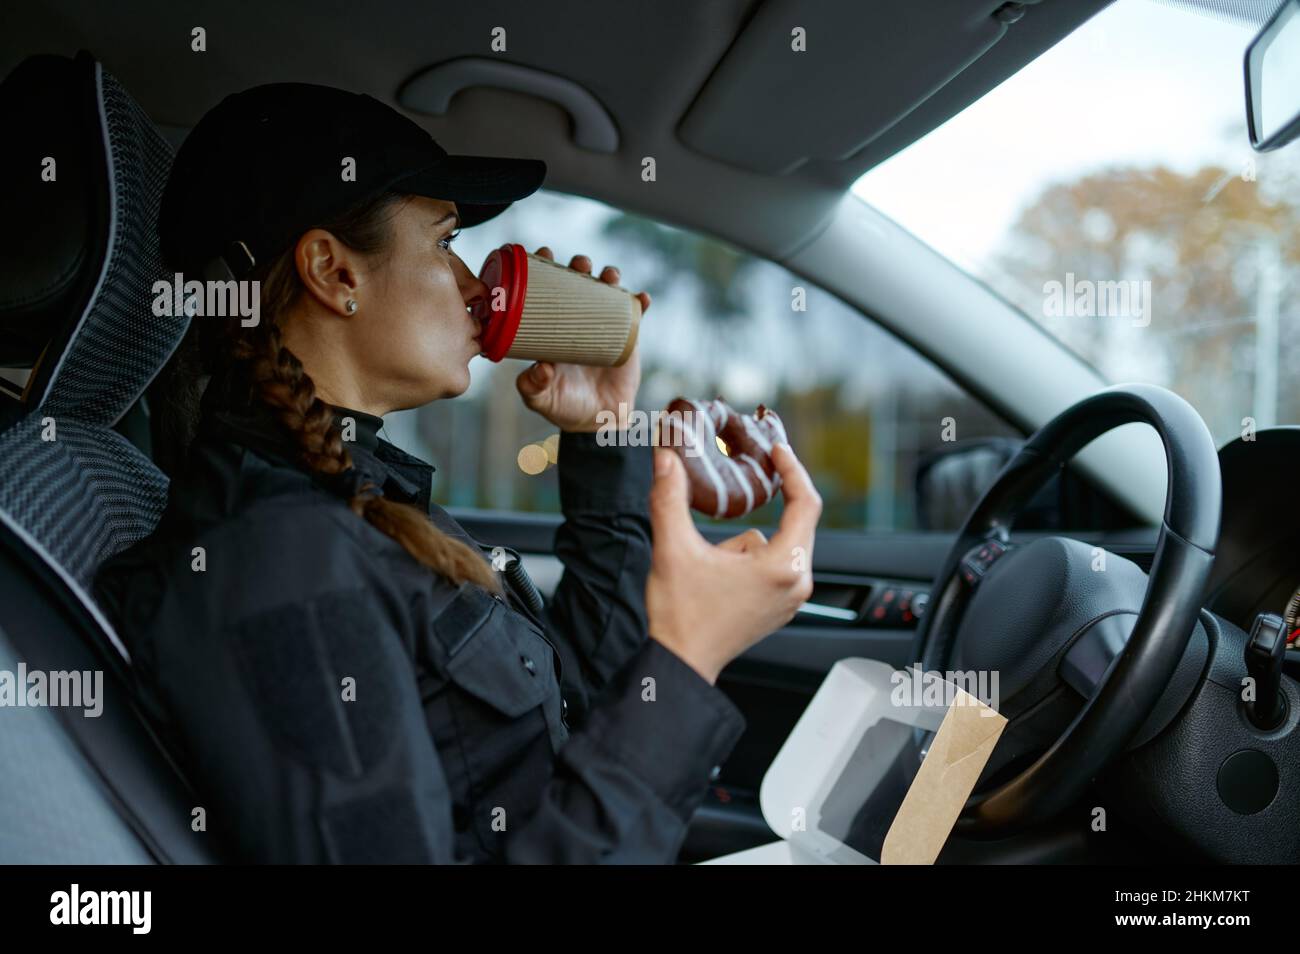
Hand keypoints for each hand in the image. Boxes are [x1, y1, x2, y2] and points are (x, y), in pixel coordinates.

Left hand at [514, 247, 651, 431]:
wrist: (597, 421)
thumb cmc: (562, 405)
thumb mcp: (541, 398)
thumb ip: (533, 385)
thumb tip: (542, 366)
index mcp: (551, 326)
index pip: (546, 290)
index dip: (544, 269)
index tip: (544, 255)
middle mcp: (575, 319)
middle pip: (578, 283)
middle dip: (579, 266)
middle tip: (580, 266)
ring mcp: (602, 326)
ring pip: (607, 292)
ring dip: (609, 277)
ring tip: (610, 276)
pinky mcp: (627, 337)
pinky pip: (635, 314)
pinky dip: (640, 303)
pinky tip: (642, 298)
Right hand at [646, 443, 822, 683]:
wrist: (680, 664)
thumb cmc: (681, 615)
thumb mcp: (673, 549)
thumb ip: (670, 497)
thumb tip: (666, 458)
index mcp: (783, 567)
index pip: (806, 503)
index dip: (793, 469)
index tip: (777, 450)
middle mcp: (796, 583)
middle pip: (793, 523)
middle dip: (762, 506)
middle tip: (745, 479)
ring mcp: (790, 600)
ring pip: (774, 545)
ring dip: (746, 542)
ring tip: (711, 565)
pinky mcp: (779, 608)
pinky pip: (772, 565)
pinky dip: (750, 558)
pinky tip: (720, 576)